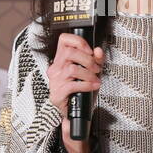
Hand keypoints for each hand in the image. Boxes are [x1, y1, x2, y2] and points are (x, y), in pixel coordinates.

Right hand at [47, 33, 102, 152]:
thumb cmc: (82, 91)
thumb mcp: (92, 72)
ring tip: (95, 79)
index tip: (90, 50)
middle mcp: (55, 68)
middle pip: (69, 53)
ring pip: (72, 69)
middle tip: (96, 68)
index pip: (64, 40)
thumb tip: (98, 51)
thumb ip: (96, 60)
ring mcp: (55, 81)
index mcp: (61, 59)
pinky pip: (73, 85)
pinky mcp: (57, 94)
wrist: (76, 113)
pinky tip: (93, 86)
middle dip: (87, 60)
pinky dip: (86, 85)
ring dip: (88, 74)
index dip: (78, 41)